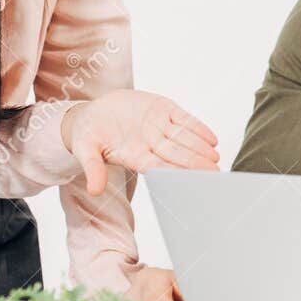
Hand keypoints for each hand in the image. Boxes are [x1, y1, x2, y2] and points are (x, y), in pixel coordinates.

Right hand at [61, 89, 219, 194]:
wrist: (93, 113)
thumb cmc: (88, 135)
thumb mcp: (85, 149)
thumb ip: (92, 167)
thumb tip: (94, 190)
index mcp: (134, 156)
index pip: (158, 167)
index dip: (175, 172)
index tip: (191, 180)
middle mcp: (151, 144)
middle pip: (176, 154)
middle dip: (194, 162)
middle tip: (213, 170)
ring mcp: (158, 126)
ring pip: (183, 138)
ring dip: (200, 147)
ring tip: (215, 155)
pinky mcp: (162, 110)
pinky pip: (183, 119)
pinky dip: (197, 127)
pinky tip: (212, 138)